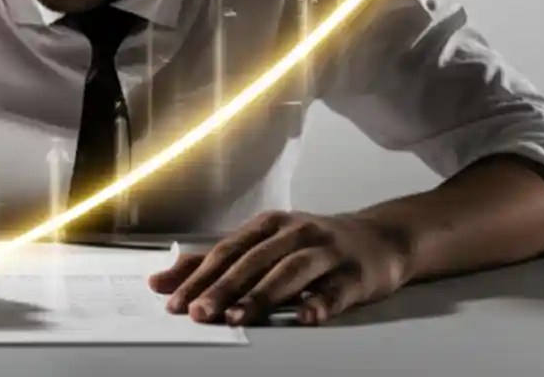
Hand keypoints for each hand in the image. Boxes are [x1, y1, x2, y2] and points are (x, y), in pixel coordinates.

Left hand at [148, 210, 414, 325]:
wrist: (380, 238)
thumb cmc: (314, 245)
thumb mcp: (266, 244)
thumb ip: (217, 263)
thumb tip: (162, 281)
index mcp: (269, 225)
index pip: (226, 250)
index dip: (199, 275)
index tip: (174, 300)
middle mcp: (296, 232)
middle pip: (253, 260)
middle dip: (222, 288)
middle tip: (198, 312)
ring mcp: (327, 251)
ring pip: (290, 272)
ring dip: (262, 295)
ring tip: (238, 317)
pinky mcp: (355, 274)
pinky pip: (336, 291)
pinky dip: (319, 303)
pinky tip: (304, 318)